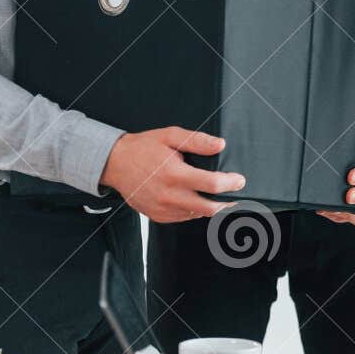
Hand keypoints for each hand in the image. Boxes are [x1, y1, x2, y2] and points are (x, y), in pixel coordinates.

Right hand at [99, 127, 245, 222]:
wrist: (114, 163)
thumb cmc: (143, 148)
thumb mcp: (170, 136)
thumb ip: (197, 141)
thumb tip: (220, 145)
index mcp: (174, 174)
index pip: (212, 184)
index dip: (231, 183)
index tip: (239, 180)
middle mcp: (169, 195)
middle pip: (208, 208)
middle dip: (227, 204)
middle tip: (236, 197)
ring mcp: (162, 208)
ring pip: (196, 215)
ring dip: (210, 208)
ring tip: (217, 198)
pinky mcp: (157, 216)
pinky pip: (183, 217)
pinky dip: (193, 211)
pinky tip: (195, 199)